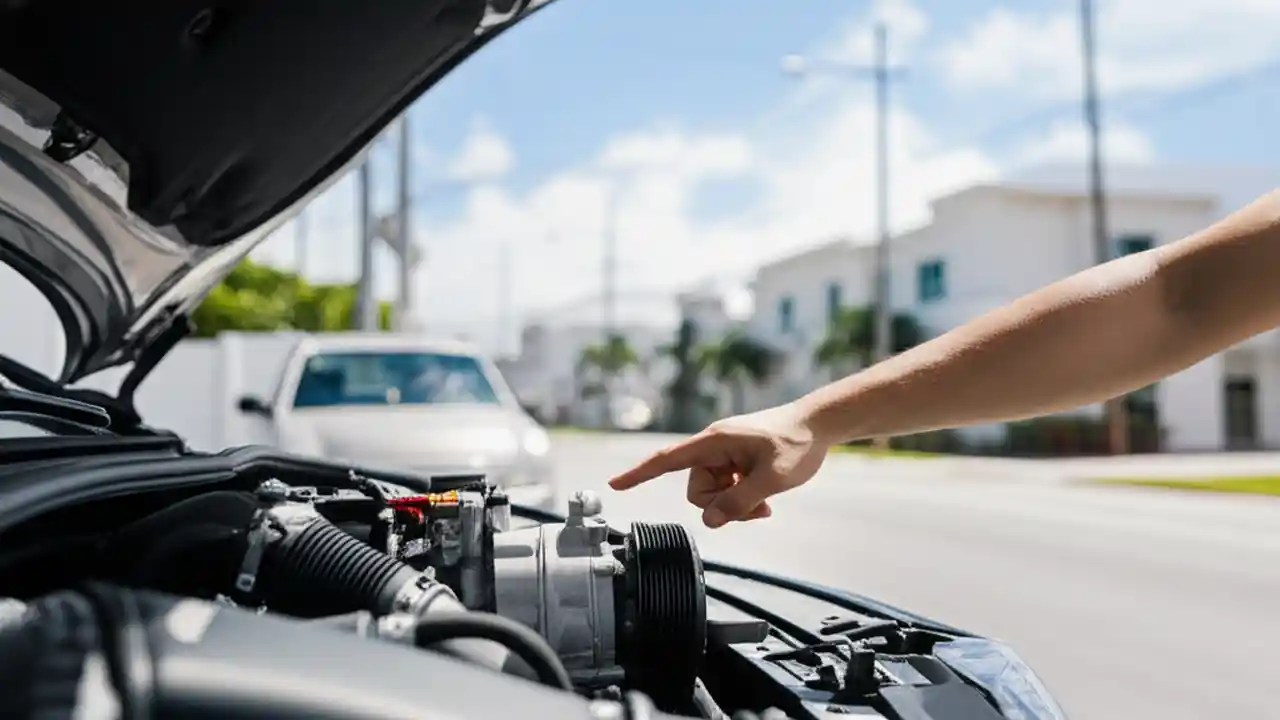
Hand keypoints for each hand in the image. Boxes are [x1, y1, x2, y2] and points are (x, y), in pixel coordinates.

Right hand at [608, 403, 830, 527]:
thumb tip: (710, 520)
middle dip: (722, 506)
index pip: (668, 459)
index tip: (615, 484)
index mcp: (714, 441)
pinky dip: (743, 497)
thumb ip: (739, 501)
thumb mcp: (772, 479)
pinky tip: (767, 497)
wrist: (820, 425)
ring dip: (737, 504)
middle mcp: (714, 446)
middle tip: (758, 510)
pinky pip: (727, 488)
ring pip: (714, 493)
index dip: (640, 474)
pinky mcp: (737, 461)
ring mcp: (726, 454)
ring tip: (766, 503)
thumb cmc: (797, 444)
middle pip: (697, 490)